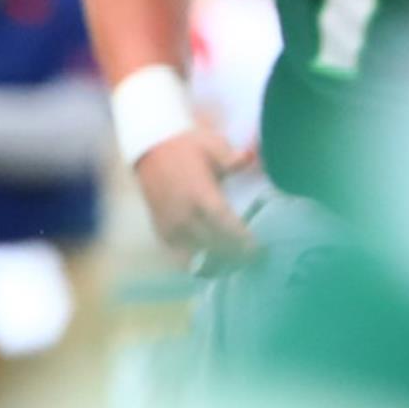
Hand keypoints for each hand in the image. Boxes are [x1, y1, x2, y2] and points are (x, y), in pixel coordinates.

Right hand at [131, 126, 257, 268]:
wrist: (149, 151)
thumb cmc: (185, 146)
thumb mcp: (212, 145)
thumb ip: (234, 158)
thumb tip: (253, 158)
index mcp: (199, 194)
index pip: (225, 224)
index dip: (243, 240)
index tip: (259, 249)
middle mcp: (183, 215)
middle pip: (214, 245)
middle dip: (235, 255)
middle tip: (254, 259)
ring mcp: (171, 225)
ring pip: (197, 254)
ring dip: (217, 260)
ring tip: (234, 262)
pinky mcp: (162, 231)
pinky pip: (181, 255)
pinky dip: (197, 259)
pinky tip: (211, 259)